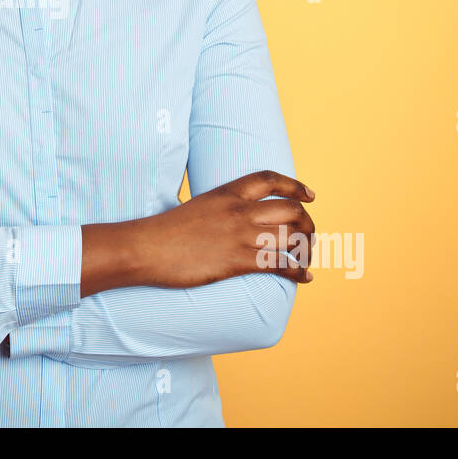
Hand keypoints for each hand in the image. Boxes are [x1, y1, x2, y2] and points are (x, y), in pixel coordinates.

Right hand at [142, 170, 316, 287]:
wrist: (146, 247)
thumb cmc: (165, 231)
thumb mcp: (198, 207)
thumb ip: (220, 209)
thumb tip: (233, 220)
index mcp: (228, 192)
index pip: (271, 180)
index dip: (296, 186)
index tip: (311, 196)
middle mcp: (240, 210)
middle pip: (292, 210)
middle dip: (307, 224)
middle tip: (308, 236)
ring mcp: (241, 235)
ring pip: (293, 236)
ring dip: (306, 248)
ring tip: (306, 258)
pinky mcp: (239, 260)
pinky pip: (282, 264)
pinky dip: (299, 272)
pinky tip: (305, 278)